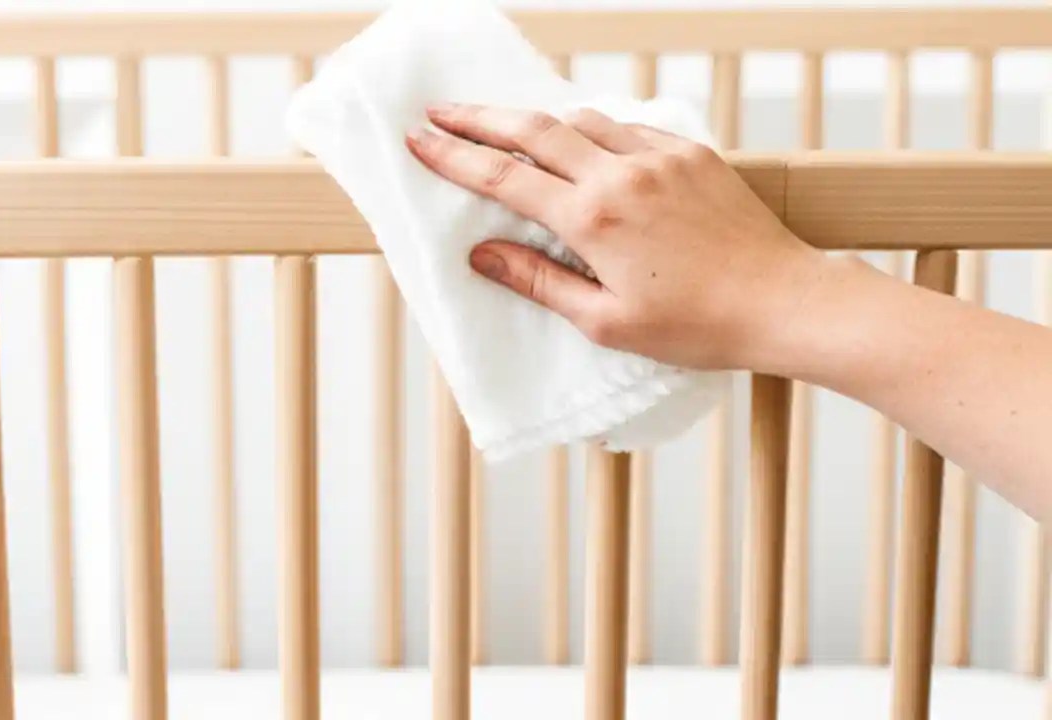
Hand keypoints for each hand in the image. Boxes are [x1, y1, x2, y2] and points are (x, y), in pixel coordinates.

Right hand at [405, 102, 833, 370]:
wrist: (783, 301)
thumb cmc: (696, 326)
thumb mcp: (605, 321)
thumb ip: (539, 281)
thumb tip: (482, 256)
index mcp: (592, 219)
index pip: (504, 178)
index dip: (454, 157)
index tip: (419, 140)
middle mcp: (621, 175)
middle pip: (533, 130)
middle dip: (479, 117)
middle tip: (441, 110)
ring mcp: (659, 158)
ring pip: (582, 120)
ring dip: (537, 121)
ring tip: (508, 128)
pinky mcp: (691, 155)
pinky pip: (628, 129)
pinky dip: (595, 130)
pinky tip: (585, 143)